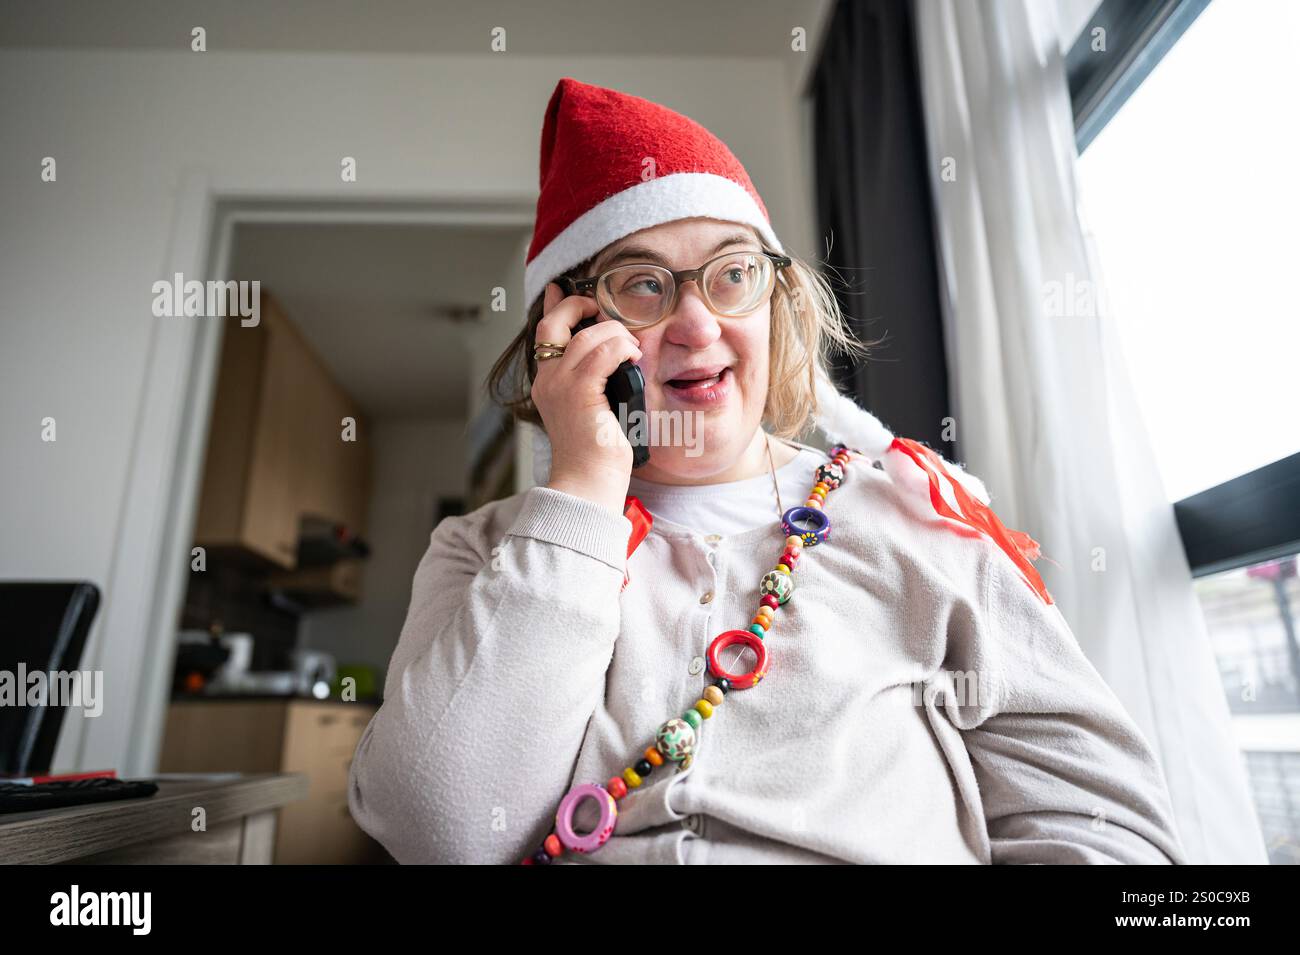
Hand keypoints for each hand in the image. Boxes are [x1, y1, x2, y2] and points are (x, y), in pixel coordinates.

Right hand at [532, 282, 642, 512]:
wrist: (588, 483)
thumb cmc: (596, 455)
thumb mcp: (594, 409)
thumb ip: (597, 382)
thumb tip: (615, 358)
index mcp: (547, 383)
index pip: (545, 331)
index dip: (553, 304)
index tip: (559, 288)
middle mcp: (547, 380)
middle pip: (556, 323)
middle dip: (580, 306)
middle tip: (603, 310)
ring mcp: (560, 385)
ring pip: (587, 336)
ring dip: (615, 335)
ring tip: (631, 350)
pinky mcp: (579, 392)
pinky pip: (603, 353)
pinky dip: (621, 349)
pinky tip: (633, 358)